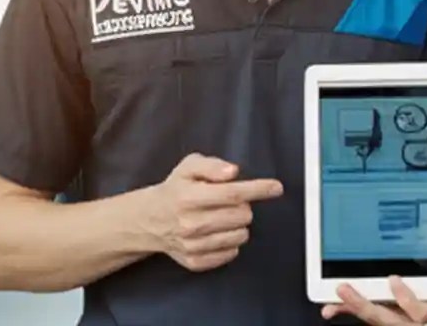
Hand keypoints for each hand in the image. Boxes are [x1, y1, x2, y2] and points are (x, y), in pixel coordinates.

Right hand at [145, 153, 282, 271]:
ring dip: (238, 224)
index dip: (258, 189)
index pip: (232, 194)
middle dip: (243, 206)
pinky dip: (230, 242)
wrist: (150, 219)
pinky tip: (217, 232)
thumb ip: (212, 165)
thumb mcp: (189, 167)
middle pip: (242, 216)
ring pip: (240, 235)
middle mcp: (190, 223)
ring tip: (222, 217)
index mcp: (188, 197)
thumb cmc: (175, 189)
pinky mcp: (195, 262)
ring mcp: (192, 246)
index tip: (276, 187)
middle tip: (229, 202)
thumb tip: (233, 172)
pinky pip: (231, 253)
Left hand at [321, 232, 426, 324]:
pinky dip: (342, 310)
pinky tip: (328, 309)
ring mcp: (393, 316)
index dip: (409, 302)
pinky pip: (360, 314)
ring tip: (339, 290)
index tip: (396, 281)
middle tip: (349, 287)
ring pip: (374, 317)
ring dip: (355, 305)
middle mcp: (410, 317)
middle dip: (370, 306)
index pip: (422, 312)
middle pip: (390, 320)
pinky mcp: (378, 310)